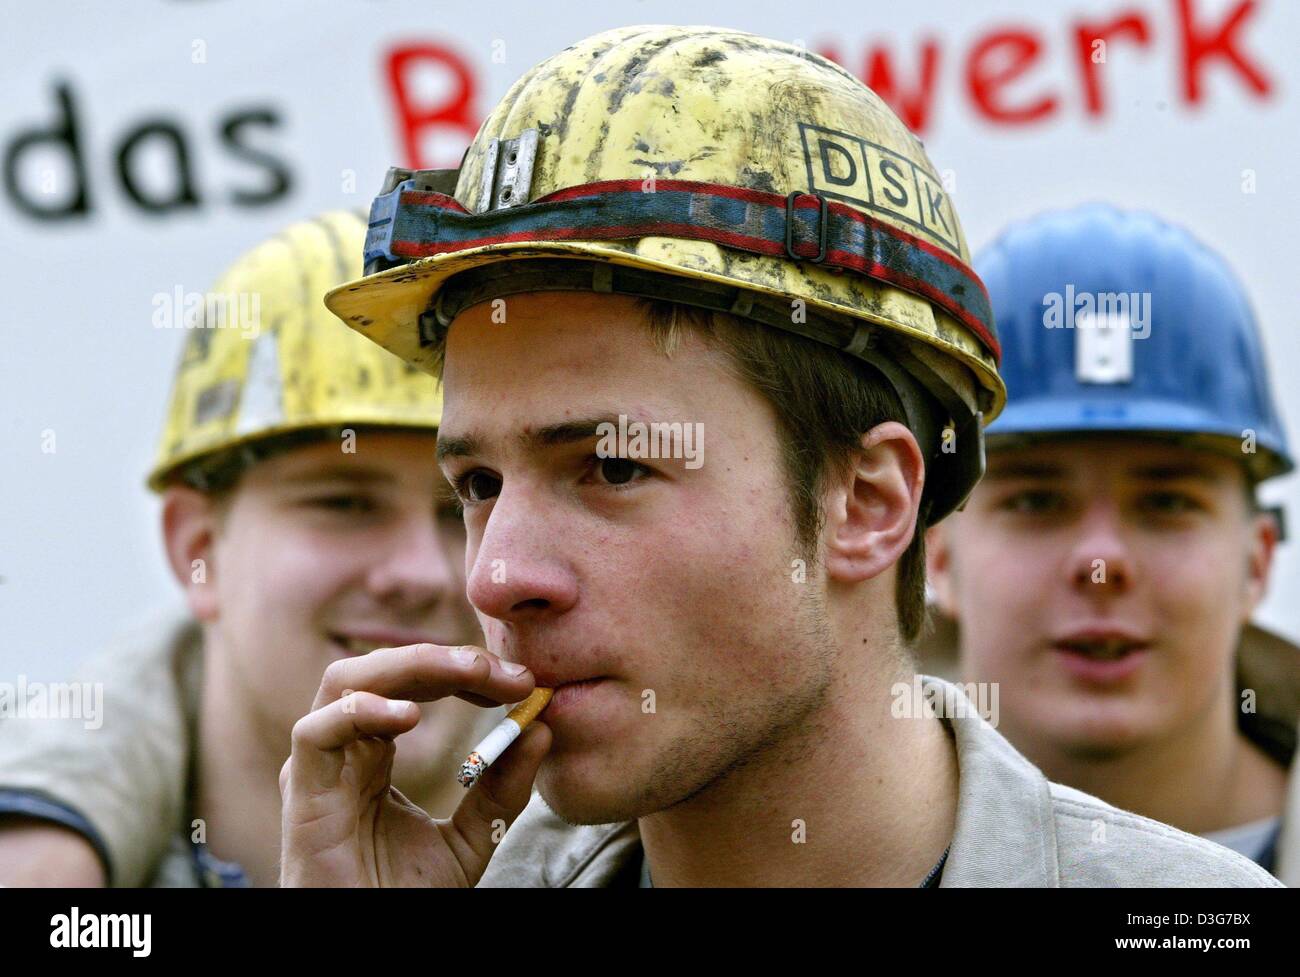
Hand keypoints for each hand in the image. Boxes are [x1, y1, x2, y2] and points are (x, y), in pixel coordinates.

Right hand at [279, 643, 548, 886]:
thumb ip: (503, 787)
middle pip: (383, 670)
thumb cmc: (403, 896)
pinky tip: (409, 716)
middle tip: (503, 671)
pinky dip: (360, 711)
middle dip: (446, 659)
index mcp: (374, 750)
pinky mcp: (302, 794)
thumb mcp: (473, 836)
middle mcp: (342, 748)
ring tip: (467, 673)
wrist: (371, 940)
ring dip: (410, 665)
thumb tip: (540, 728)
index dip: (466, 672)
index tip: (520, 681)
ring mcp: (318, 766)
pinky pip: (315, 732)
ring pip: (347, 681)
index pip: (415, 684)